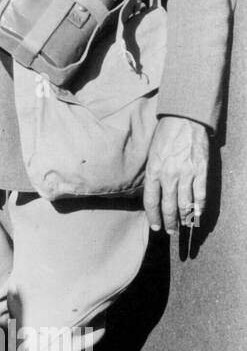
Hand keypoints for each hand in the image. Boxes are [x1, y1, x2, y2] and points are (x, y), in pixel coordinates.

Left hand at [143, 116, 209, 234]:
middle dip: (169, 222)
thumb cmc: (165, 135)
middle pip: (168, 207)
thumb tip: (154, 194)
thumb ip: (152, 174)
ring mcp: (186, 174)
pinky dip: (199, 208)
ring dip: (184, 219)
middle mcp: (169, 175)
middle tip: (170, 231)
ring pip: (185, 205)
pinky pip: (200, 195)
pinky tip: (198, 215)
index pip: (151, 201)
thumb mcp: (151, 154)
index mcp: (153, 171)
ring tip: (183, 226)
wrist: (184, 119)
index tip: (156, 227)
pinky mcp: (201, 171)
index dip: (153, 217)